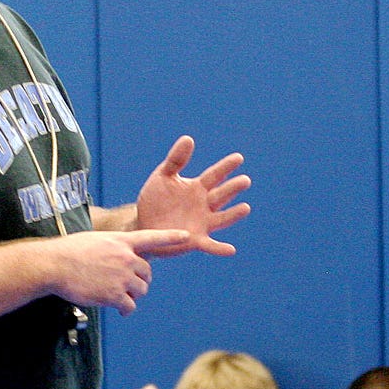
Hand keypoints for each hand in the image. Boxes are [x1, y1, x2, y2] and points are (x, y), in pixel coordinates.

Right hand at [49, 229, 187, 315]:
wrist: (55, 265)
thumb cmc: (68, 252)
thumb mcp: (95, 241)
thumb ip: (113, 248)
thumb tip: (120, 260)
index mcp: (121, 241)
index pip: (152, 238)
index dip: (171, 237)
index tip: (187, 236)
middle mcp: (126, 258)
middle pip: (147, 273)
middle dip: (140, 280)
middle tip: (128, 286)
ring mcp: (121, 277)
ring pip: (140, 290)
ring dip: (133, 295)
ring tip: (119, 296)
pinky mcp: (114, 294)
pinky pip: (129, 306)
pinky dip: (126, 310)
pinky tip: (120, 310)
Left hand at [132, 136, 251, 257]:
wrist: (142, 225)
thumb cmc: (155, 200)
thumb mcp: (162, 177)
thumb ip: (175, 160)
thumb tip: (188, 138)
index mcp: (197, 187)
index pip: (215, 175)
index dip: (226, 167)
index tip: (238, 158)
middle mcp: (205, 205)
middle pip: (221, 195)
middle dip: (233, 188)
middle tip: (244, 181)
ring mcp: (202, 223)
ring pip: (222, 218)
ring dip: (233, 214)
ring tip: (245, 208)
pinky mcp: (195, 241)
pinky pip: (210, 245)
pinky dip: (220, 248)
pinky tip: (230, 250)